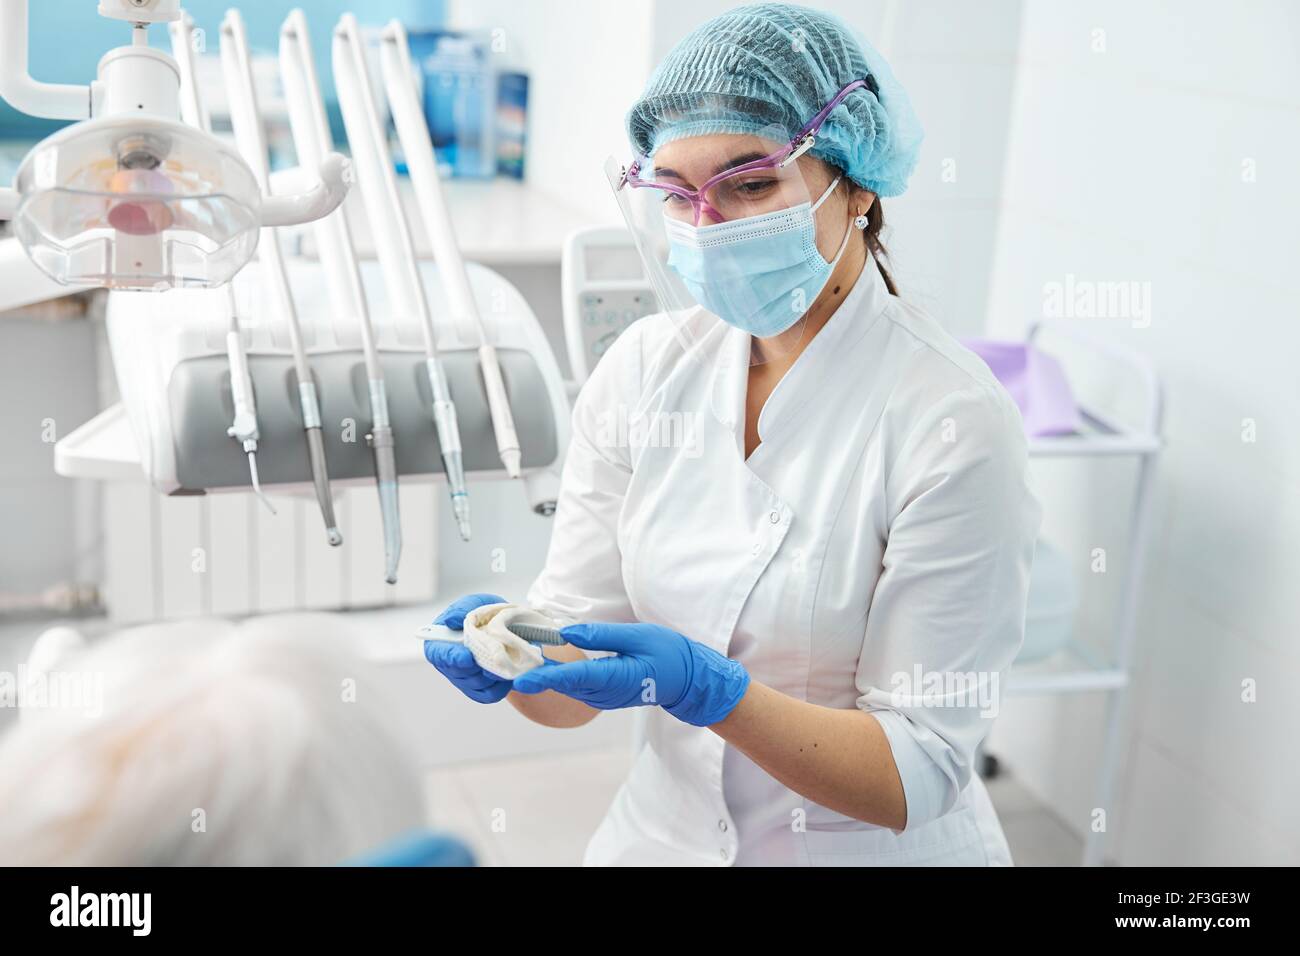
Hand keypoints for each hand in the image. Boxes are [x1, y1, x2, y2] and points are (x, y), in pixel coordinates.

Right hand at [423, 593, 510, 703]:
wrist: (509, 626)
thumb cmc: (485, 614)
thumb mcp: (474, 603)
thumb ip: (460, 610)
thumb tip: (451, 620)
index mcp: (440, 643)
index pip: (438, 655)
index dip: (451, 658)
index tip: (466, 656)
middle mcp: (449, 664)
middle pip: (458, 674)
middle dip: (476, 667)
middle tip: (493, 659)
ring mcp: (465, 679)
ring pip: (475, 685)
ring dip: (490, 675)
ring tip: (505, 662)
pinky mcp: (481, 690)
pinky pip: (490, 694)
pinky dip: (501, 685)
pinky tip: (508, 672)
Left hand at [511, 622, 749, 726]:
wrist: (688, 682)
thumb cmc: (667, 654)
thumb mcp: (638, 636)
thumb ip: (602, 635)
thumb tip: (568, 633)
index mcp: (615, 678)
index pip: (575, 678)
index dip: (546, 678)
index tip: (521, 681)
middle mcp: (604, 693)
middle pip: (564, 684)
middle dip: (535, 674)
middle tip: (506, 659)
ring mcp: (602, 698)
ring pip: (567, 686)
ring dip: (544, 674)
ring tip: (518, 656)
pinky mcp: (601, 696)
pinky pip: (575, 685)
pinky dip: (558, 676)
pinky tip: (542, 663)